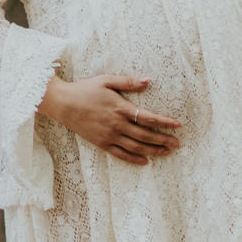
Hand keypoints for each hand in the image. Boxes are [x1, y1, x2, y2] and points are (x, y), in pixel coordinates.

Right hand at [40, 75, 181, 165]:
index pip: (148, 118)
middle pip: (145, 136)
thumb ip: (128, 82)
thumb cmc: (85, 89)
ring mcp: (109, 136)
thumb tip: (148, 80)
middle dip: (163, 140)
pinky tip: (145, 161)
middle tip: (177, 144)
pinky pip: (121, 154)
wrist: (63, 103)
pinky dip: (134, 159)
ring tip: (166, 152)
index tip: (178, 125)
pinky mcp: (101, 143)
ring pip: (136, 147)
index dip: (165, 122)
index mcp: (120, 108)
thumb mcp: (106, 80)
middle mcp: (117, 124)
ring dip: (153, 151)